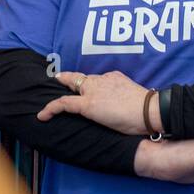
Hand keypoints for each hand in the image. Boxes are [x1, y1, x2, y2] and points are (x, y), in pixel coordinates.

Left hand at [37, 71, 159, 134]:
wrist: (150, 111)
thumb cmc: (148, 110)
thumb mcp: (133, 98)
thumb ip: (123, 98)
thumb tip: (121, 109)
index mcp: (114, 78)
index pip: (96, 79)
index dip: (86, 82)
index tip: (81, 85)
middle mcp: (102, 80)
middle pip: (81, 79)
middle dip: (68, 80)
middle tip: (58, 79)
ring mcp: (94, 91)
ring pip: (71, 88)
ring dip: (60, 95)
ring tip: (48, 104)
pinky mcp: (88, 104)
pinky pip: (64, 104)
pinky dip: (51, 108)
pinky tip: (42, 115)